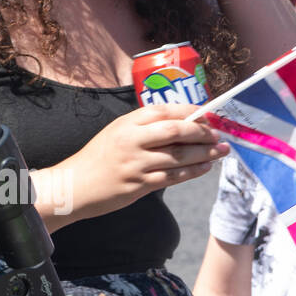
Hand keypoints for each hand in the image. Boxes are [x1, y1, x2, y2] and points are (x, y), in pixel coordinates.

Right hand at [60, 103, 228, 220]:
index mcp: (126, 123)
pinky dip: (192, 172)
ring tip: (221, 151)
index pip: (164, 110)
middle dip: (201, 131)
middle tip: (218, 134)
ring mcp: (135, 163)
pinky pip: (173, 176)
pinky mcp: (139, 184)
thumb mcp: (116, 133)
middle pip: (175, 130)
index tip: (208, 114)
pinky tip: (204, 168)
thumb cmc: (98, 158)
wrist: (75, 185)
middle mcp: (131, 140)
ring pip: (179, 155)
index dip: (190, 111)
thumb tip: (181, 124)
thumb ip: (143, 128)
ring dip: (204, 153)